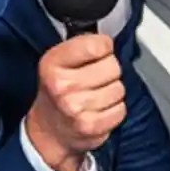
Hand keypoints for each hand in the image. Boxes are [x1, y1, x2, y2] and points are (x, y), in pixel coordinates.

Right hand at [26, 34, 126, 170]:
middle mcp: (61, 85)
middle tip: (96, 78)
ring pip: (119, 89)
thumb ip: (82, 45)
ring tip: (96, 95)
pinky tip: (100, 110)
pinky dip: (114, 111)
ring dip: (112, 92)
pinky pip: (120, 110)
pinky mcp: (89, 126)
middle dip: (109, 71)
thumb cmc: (59, 91)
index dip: (104, 47)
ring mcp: (75, 108)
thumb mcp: (59, 61)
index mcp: (53, 63)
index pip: (96, 45)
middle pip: (112, 66)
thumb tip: (108, 40)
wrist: (49, 129)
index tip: (99, 52)